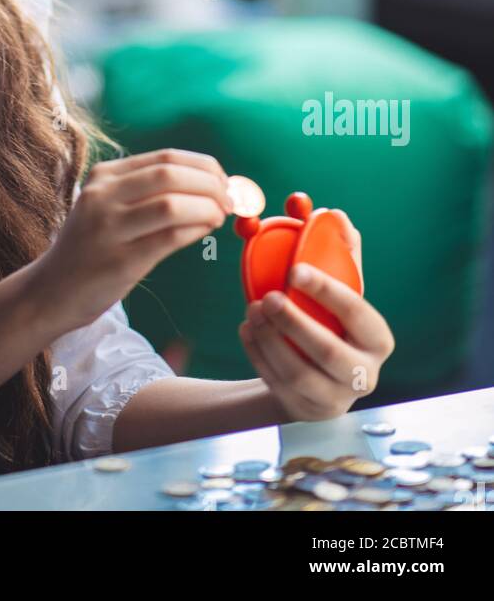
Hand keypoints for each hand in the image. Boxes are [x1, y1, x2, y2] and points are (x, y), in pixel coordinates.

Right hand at [33, 148, 233, 331]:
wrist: (52, 291)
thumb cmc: (91, 248)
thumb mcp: (108, 207)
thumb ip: (148, 192)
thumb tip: (211, 184)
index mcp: (104, 176)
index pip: (165, 157)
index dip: (203, 166)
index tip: (224, 180)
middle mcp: (102, 196)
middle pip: (171, 175)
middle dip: (211, 185)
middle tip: (230, 200)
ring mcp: (109, 228)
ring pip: (172, 204)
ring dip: (207, 208)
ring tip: (220, 217)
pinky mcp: (119, 261)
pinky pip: (169, 238)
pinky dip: (195, 231)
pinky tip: (205, 231)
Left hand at [239, 209, 394, 421]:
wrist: (322, 374)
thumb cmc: (334, 319)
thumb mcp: (341, 288)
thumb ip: (341, 251)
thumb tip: (334, 215)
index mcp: (378, 338)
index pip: (356, 313)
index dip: (326, 291)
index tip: (294, 269)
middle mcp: (364, 374)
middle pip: (329, 352)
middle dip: (294, 323)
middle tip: (266, 296)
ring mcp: (334, 398)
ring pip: (298, 373)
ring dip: (270, 339)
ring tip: (251, 309)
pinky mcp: (305, 409)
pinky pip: (277, 384)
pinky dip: (257, 354)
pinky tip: (246, 328)